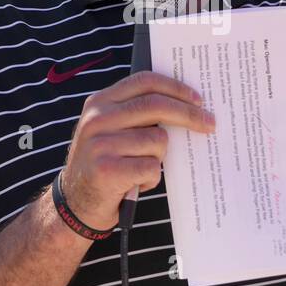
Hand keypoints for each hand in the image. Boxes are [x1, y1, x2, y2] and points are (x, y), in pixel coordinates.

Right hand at [59, 71, 215, 231]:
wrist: (75, 204)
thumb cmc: (105, 164)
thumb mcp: (111, 130)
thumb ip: (137, 114)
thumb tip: (188, 106)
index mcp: (100, 102)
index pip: (144, 81)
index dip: (175, 87)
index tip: (198, 99)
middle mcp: (96, 119)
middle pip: (156, 105)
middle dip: (189, 114)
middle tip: (209, 123)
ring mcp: (99, 144)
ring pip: (157, 140)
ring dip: (160, 158)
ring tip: (143, 167)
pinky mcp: (106, 170)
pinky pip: (151, 167)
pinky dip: (151, 178)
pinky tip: (137, 183)